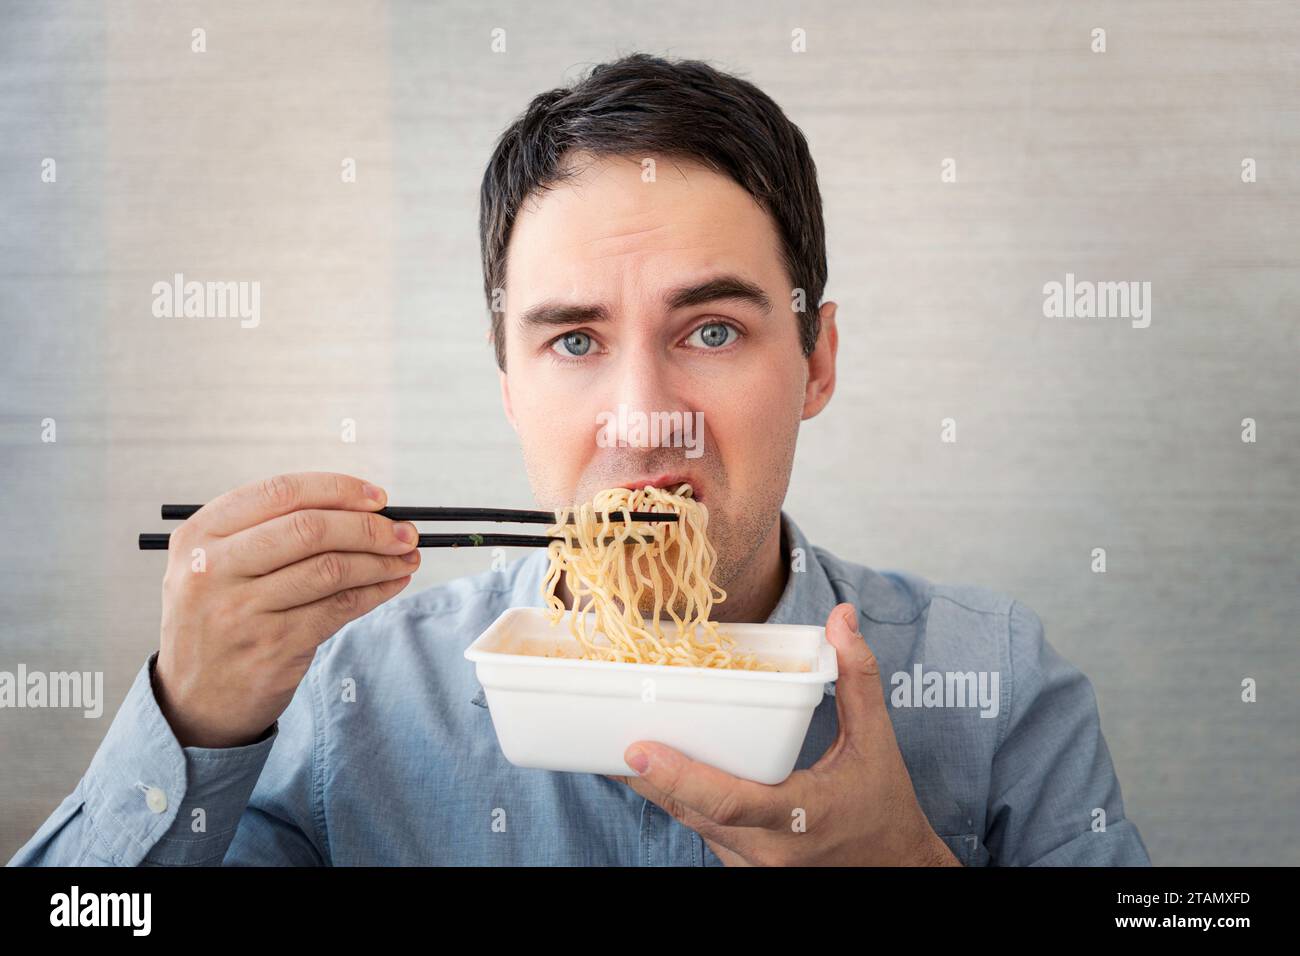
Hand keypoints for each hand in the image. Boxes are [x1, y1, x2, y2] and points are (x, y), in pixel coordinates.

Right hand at [153, 472, 419, 747]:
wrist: (193, 698)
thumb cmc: (218, 618)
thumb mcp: (215, 565)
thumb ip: (268, 530)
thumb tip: (360, 507)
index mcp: (200, 535)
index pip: (280, 492)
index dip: (339, 490)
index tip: (378, 497)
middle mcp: (214, 568)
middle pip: (310, 528)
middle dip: (369, 527)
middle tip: (404, 532)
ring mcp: (242, 610)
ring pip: (331, 568)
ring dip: (381, 560)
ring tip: (406, 557)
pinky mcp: (273, 645)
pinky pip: (339, 607)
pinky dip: (375, 592)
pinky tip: (392, 583)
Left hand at [608, 603, 960, 865]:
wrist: (896, 871)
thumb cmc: (885, 807)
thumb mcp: (876, 742)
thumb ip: (857, 679)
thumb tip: (842, 619)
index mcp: (800, 816)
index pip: (730, 801)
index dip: (679, 776)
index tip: (637, 748)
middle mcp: (768, 850)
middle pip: (693, 813)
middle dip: (648, 779)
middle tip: (611, 739)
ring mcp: (752, 866)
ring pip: (692, 826)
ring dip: (657, 792)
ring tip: (620, 751)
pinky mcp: (744, 868)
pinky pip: (702, 833)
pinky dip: (680, 804)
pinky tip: (656, 775)